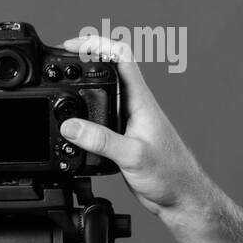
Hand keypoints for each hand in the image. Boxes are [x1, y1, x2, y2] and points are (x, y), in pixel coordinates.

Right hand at [59, 35, 215, 222]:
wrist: (181, 197)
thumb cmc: (171, 174)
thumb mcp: (132, 155)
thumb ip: (101, 140)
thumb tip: (71, 126)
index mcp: (141, 101)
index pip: (121, 58)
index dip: (97, 45)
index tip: (72, 46)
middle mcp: (135, 107)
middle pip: (108, 71)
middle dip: (84, 61)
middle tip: (61, 60)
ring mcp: (129, 122)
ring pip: (103, 95)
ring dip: (83, 88)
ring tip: (61, 85)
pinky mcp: (123, 139)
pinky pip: (100, 119)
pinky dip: (84, 116)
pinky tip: (73, 125)